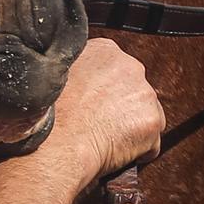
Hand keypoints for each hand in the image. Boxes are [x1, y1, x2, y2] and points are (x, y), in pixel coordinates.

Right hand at [38, 38, 164, 180]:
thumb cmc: (50, 115)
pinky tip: (116, 153)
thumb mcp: (58, 76)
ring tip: (106, 139)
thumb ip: (78, 70)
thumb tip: (81, 80)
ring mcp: (145, 93)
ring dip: (131, 128)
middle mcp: (130, 66)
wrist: (57, 143)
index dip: (105, 91)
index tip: (94, 103)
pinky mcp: (153, 121)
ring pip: (145, 114)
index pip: (116, 70)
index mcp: (105, 50)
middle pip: (134, 90)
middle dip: (122, 107)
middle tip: (99, 123)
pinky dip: (138, 151)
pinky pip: (151, 142)